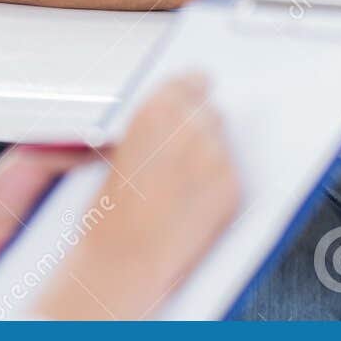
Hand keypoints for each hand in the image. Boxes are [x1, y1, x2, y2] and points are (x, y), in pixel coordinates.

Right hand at [40, 73, 239, 318]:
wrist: (122, 261)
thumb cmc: (108, 213)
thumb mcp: (118, 152)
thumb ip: (152, 127)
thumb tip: (174, 117)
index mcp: (157, 109)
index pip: (193, 79)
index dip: (193, 91)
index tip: (197, 95)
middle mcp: (192, 126)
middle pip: (212, 111)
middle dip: (200, 129)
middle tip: (183, 155)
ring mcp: (216, 156)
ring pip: (223, 144)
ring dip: (209, 157)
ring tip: (180, 188)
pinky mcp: (232, 186)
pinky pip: (231, 175)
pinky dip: (217, 187)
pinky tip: (191, 206)